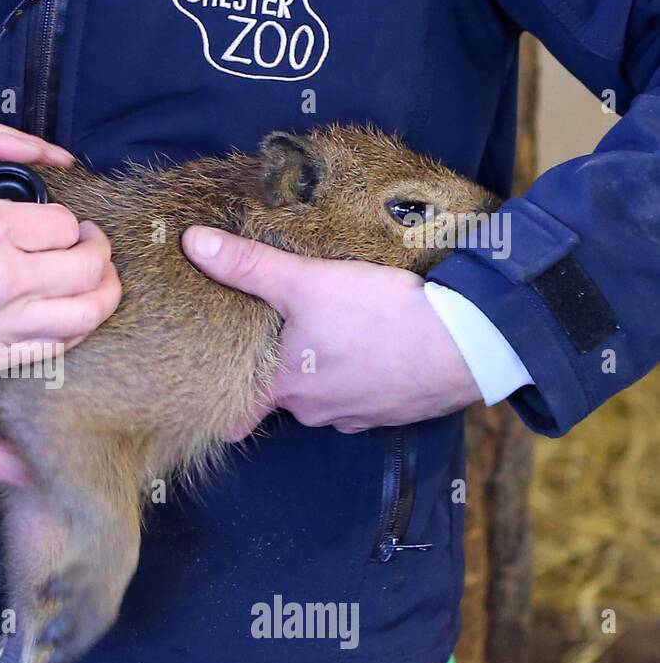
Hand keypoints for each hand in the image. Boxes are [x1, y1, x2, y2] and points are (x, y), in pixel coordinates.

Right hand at [0, 171, 120, 388]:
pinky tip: (73, 317)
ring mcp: (8, 322)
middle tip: (92, 246)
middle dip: (100, 252)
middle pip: (89, 266)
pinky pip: (61, 344)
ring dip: (104, 293)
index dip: (66, 222)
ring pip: (88, 311)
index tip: (59, 224)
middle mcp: (7, 276)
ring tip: (98, 282)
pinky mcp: (0, 357)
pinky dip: (79, 328)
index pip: (62, 224)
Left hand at [182, 227, 481, 435]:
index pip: (235, 419)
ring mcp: (358, 414)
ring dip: (326, 368)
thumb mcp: (307, 281)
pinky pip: (367, 392)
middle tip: (282, 334)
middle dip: (280, 369)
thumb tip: (191, 243)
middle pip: (282, 396)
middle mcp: (317, 412)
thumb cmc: (382, 316)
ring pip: (326, 393)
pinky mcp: (396, 408)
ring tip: (332, 329)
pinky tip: (374, 340)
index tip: (214, 385)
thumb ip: (247, 265)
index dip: (222, 404)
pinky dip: (365, 371)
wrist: (470, 341)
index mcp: (286, 389)